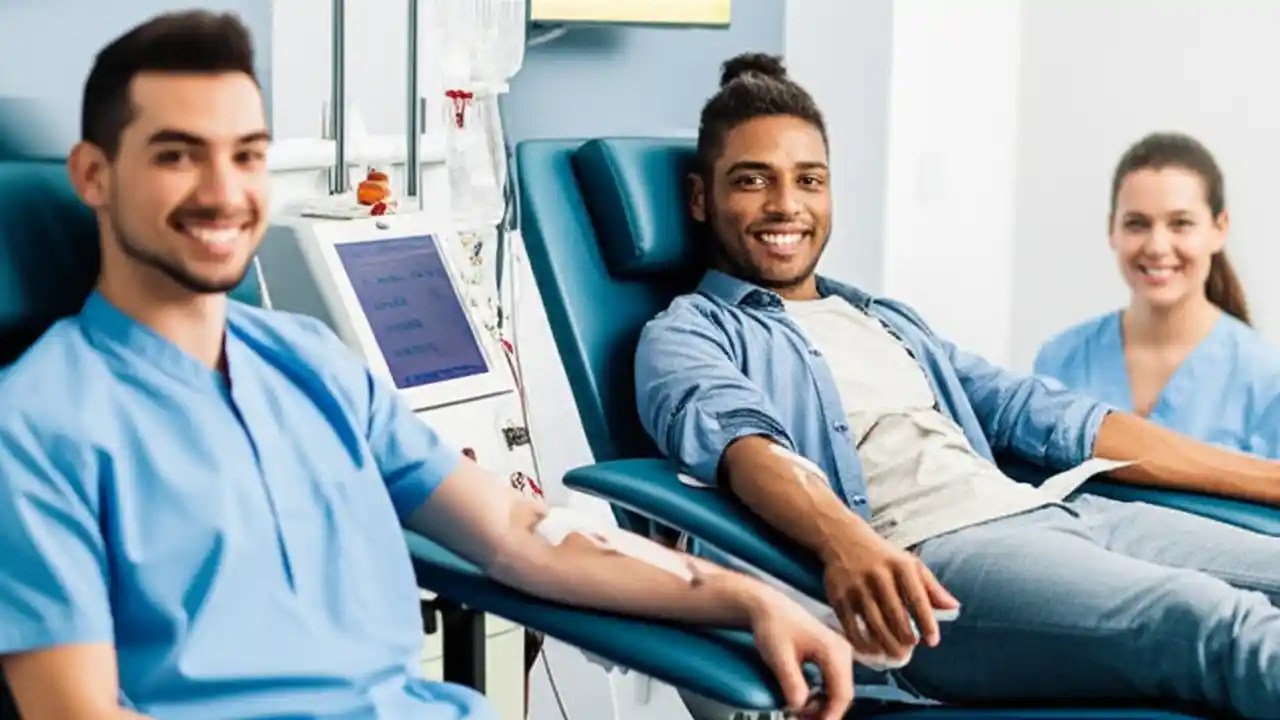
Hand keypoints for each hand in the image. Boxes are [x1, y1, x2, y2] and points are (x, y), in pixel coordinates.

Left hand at [745, 586, 853, 719]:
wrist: (768, 606)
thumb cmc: (772, 627)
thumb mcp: (778, 656)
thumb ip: (791, 682)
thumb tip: (800, 707)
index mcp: (834, 650)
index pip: (842, 693)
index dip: (831, 716)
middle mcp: (843, 650)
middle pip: (844, 693)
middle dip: (825, 712)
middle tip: (801, 718)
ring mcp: (840, 651)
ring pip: (840, 689)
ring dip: (823, 705)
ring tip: (800, 710)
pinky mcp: (834, 654)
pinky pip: (834, 681)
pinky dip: (822, 694)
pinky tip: (805, 697)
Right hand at [822, 529, 958, 662]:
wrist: (843, 539)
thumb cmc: (884, 557)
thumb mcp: (910, 564)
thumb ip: (932, 587)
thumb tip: (954, 607)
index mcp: (900, 566)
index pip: (917, 598)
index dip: (927, 622)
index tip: (933, 641)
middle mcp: (878, 575)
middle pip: (895, 615)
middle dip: (905, 638)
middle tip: (910, 649)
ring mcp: (856, 586)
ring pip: (874, 624)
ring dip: (887, 644)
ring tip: (895, 653)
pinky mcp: (838, 596)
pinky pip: (851, 626)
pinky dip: (862, 643)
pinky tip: (872, 649)